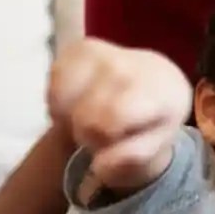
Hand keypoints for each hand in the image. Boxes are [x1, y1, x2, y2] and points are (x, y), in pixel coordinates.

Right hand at [47, 39, 191, 189]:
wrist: (155, 80)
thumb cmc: (153, 120)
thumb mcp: (151, 146)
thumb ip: (129, 160)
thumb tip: (99, 167)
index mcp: (161, 93)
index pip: (112, 120)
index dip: (101, 139)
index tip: (110, 139)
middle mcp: (133, 65)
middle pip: (84, 116)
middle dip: (86, 132)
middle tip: (102, 130)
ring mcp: (106, 51)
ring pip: (62, 98)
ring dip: (69, 115)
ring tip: (92, 114)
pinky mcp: (81, 46)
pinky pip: (53, 81)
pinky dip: (61, 99)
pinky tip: (81, 99)